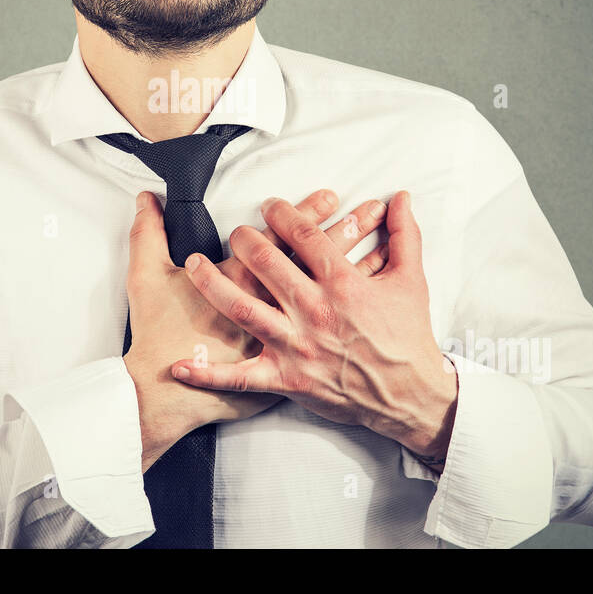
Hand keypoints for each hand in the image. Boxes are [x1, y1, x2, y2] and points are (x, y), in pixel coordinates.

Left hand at [171, 190, 458, 459]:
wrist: (410, 396)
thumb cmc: (408, 338)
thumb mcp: (412, 280)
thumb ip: (405, 234)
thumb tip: (402, 196)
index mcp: (344, 285)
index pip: (306, 237)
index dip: (284, 215)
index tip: (270, 205)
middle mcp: (315, 312)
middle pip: (269, 265)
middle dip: (246, 240)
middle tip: (236, 230)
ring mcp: (297, 347)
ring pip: (245, 309)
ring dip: (214, 285)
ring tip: (194, 264)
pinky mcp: (287, 379)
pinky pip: (241, 378)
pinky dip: (209, 373)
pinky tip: (180, 365)